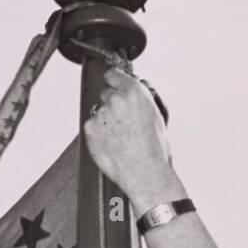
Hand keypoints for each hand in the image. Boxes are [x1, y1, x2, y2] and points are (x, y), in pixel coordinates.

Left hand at [82, 66, 175, 207]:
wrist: (145, 173)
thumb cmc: (155, 149)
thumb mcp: (157, 115)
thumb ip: (142, 97)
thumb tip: (136, 86)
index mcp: (134, 91)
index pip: (113, 74)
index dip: (114, 82)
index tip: (114, 86)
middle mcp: (116, 99)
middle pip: (106, 94)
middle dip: (112, 105)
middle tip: (123, 123)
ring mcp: (101, 113)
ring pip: (98, 112)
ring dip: (105, 121)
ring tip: (119, 138)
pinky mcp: (90, 129)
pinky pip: (91, 127)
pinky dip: (98, 134)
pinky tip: (111, 144)